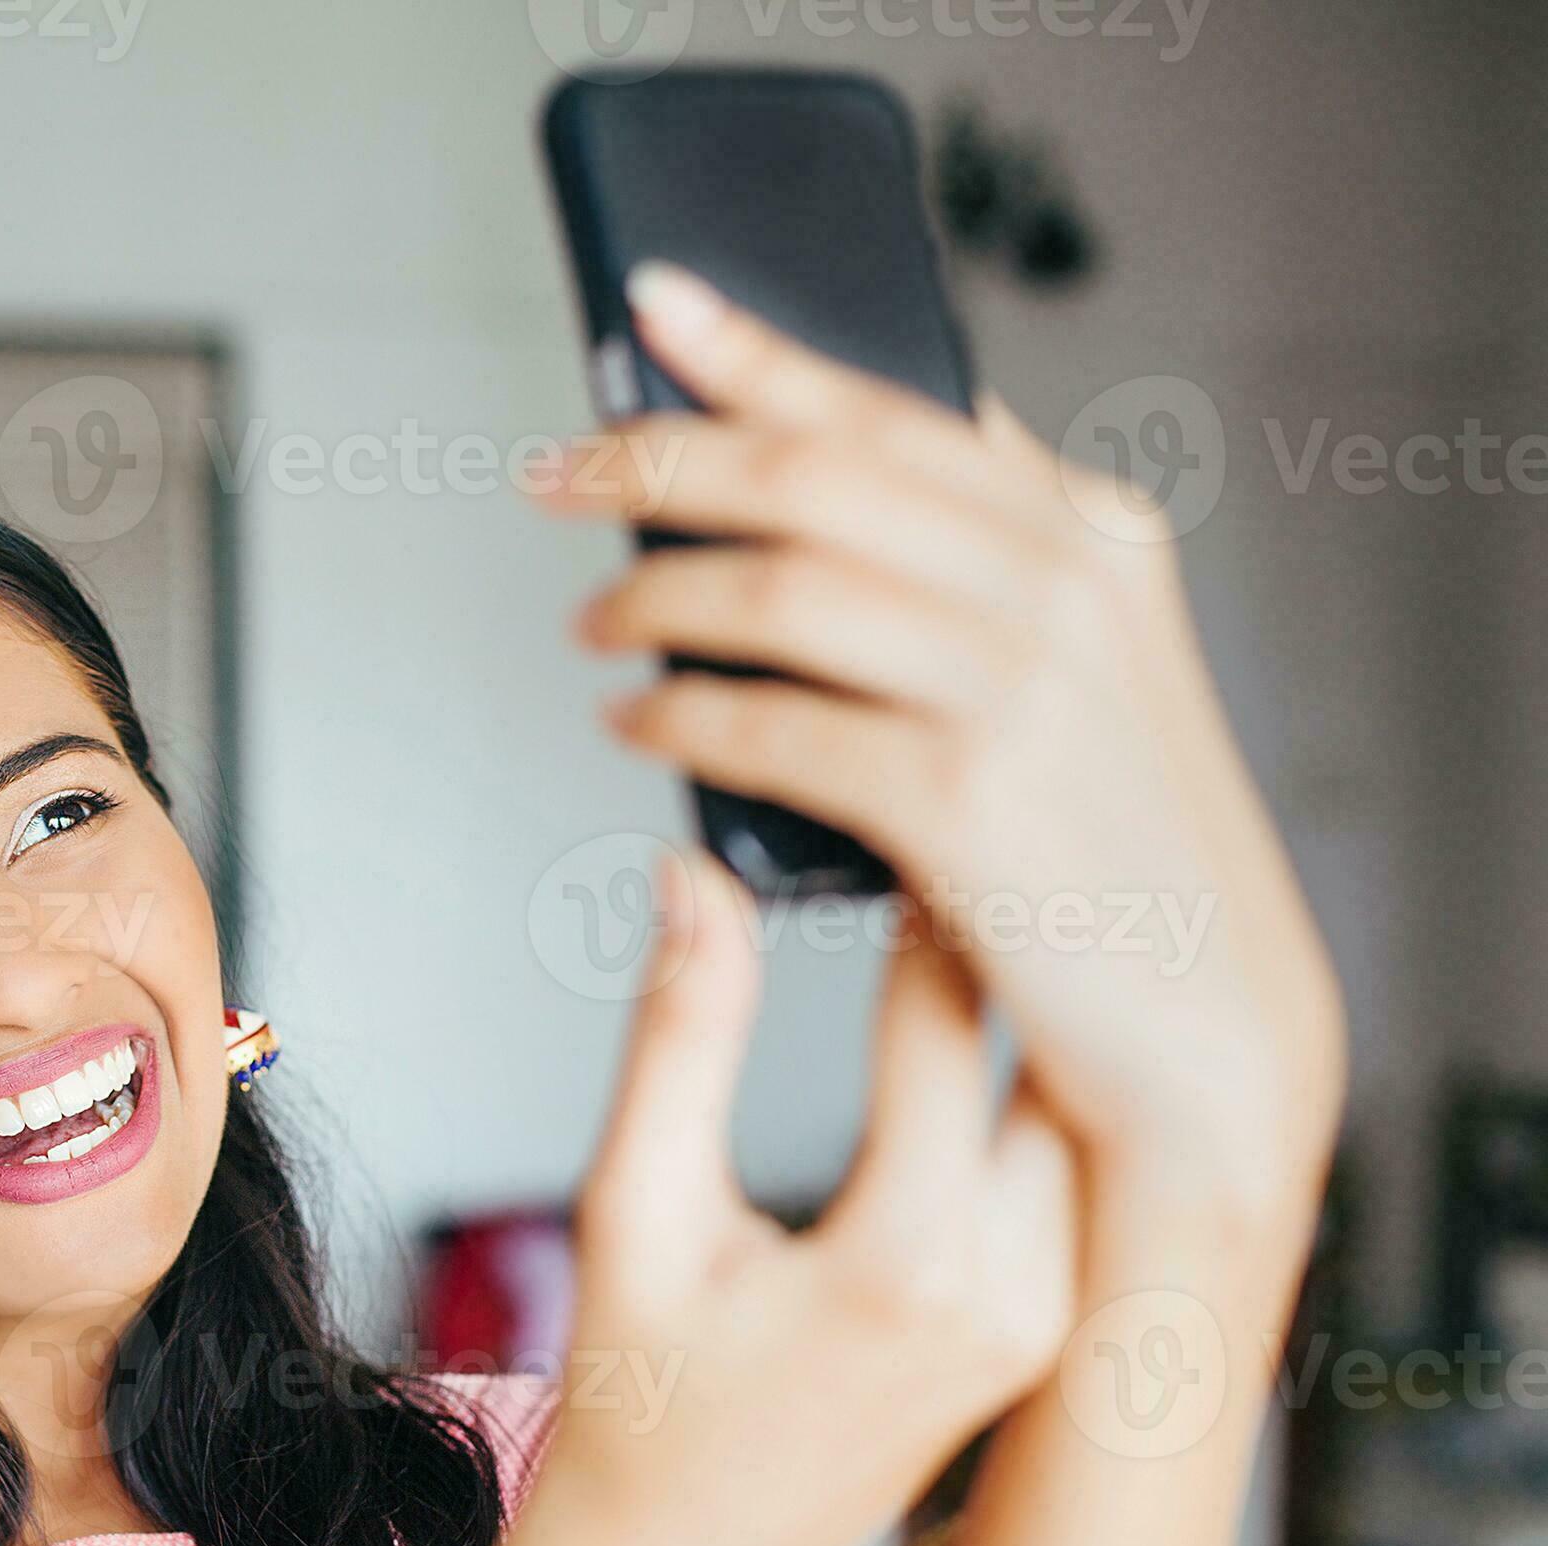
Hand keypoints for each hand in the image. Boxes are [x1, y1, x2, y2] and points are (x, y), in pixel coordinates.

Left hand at [541, 260, 1346, 1291]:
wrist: (1206, 1023)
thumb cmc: (1112, 851)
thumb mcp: (1086, 674)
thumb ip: (983, 568)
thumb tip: (817, 475)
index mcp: (1093, 535)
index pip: (892, 408)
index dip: (756, 350)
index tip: (651, 304)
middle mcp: (1066, 588)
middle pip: (814, 476)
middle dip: (662, 460)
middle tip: (556, 474)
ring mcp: (1023, 688)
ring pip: (783, 589)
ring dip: (657, 597)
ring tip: (595, 622)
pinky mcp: (967, 799)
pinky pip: (774, 725)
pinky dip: (681, 715)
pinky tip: (635, 722)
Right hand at [541, 845, 1076, 1545]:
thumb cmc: (635, 1398)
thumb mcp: (632, 1209)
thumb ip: (681, 1037)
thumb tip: (696, 880)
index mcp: (910, 1265)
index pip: (943, 1019)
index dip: (918, 890)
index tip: (900, 793)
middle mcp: (1013, 1294)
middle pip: (1040, 1050)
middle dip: (999, 934)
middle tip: (956, 813)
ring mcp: (1044, 1318)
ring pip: (1069, 1103)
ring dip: (1025, 1005)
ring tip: (972, 889)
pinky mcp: (1044, 1323)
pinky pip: (1061, 1162)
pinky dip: (1022, 1076)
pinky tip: (980, 999)